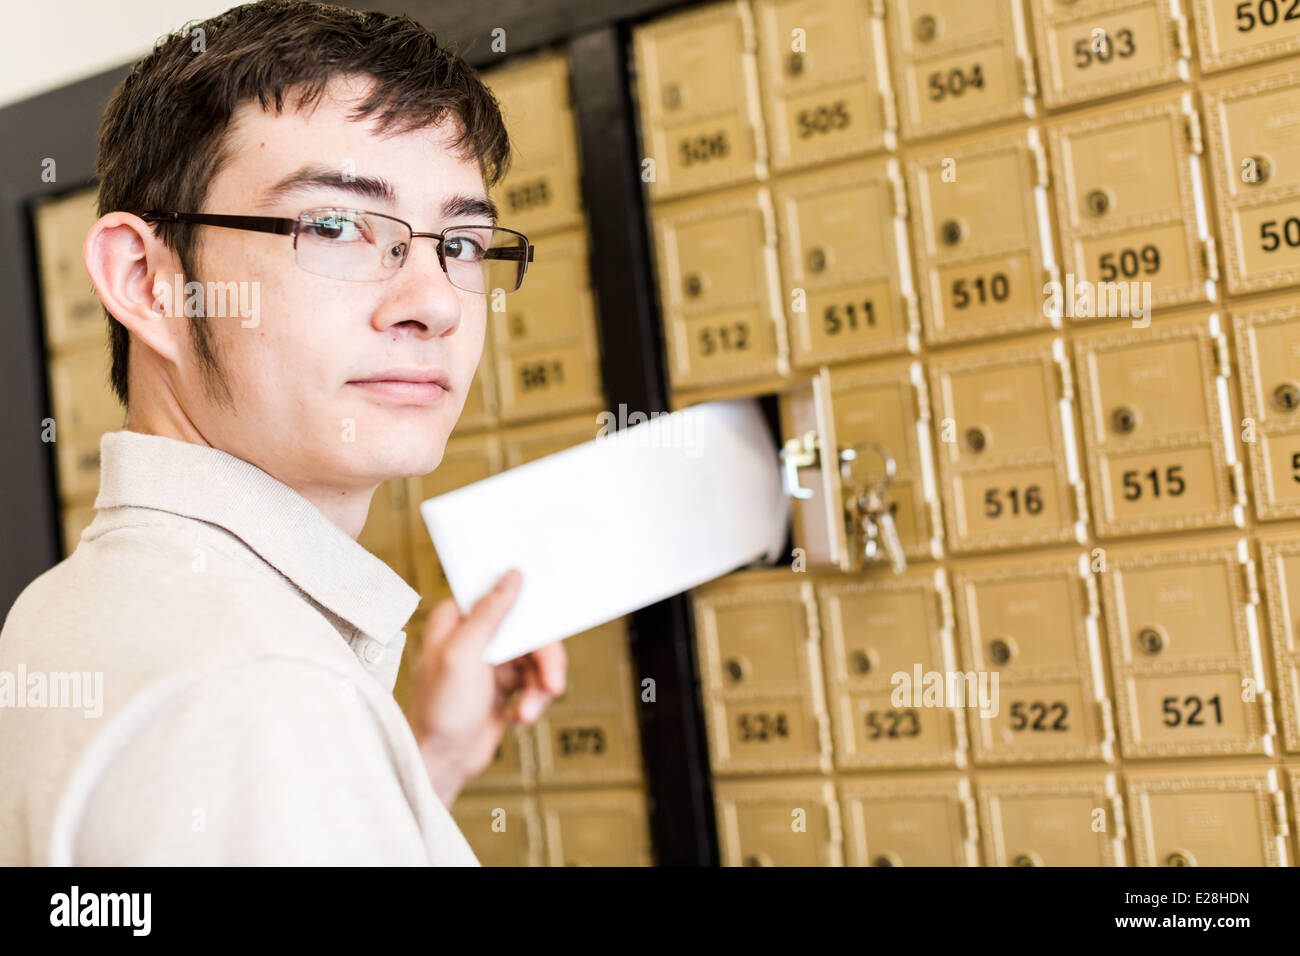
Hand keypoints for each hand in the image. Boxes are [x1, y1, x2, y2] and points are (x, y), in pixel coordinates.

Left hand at [405, 569, 565, 804]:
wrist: (441, 762)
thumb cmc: (439, 709)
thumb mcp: (463, 654)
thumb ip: (489, 614)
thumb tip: (512, 575)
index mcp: (459, 619)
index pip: (503, 595)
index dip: (530, 602)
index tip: (552, 613)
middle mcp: (477, 636)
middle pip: (530, 630)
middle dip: (545, 660)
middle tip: (553, 683)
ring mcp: (492, 662)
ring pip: (537, 659)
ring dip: (539, 687)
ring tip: (529, 712)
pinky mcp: (505, 686)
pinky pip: (536, 683)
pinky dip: (534, 700)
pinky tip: (520, 717)